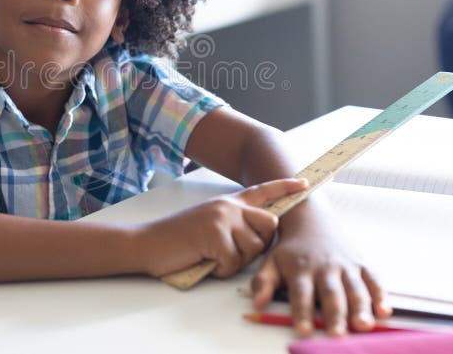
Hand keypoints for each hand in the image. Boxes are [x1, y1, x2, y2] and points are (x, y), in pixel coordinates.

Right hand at [135, 178, 307, 278]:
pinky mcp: (215, 235)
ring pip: (254, 247)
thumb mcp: (210, 224)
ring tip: (212, 255)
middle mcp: (228, 206)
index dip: (285, 187)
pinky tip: (204, 261)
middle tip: (232, 251)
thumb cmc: (179, 240)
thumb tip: (258, 237)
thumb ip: (235, 225)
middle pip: (270, 224)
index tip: (304, 183)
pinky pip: (234, 262)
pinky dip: (220, 269)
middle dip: (258, 244)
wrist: (148, 243)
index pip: (263, 190)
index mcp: (229, 202)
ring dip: (235, 261)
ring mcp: (222, 218)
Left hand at [250, 211, 390, 337]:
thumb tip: (257, 303)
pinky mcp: (361, 263)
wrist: (311, 219)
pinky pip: (373, 279)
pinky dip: (380, 295)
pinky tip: (385, 311)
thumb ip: (263, 282)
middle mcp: (324, 267)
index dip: (302, 312)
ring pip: (354, 288)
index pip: (300, 294)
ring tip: (363, 326)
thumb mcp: (272, 261)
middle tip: (338, 335)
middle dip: (335, 315)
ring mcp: (345, 265)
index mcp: (300, 269)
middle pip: (330, 293)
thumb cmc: (290, 249)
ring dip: (360, 308)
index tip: (304, 331)